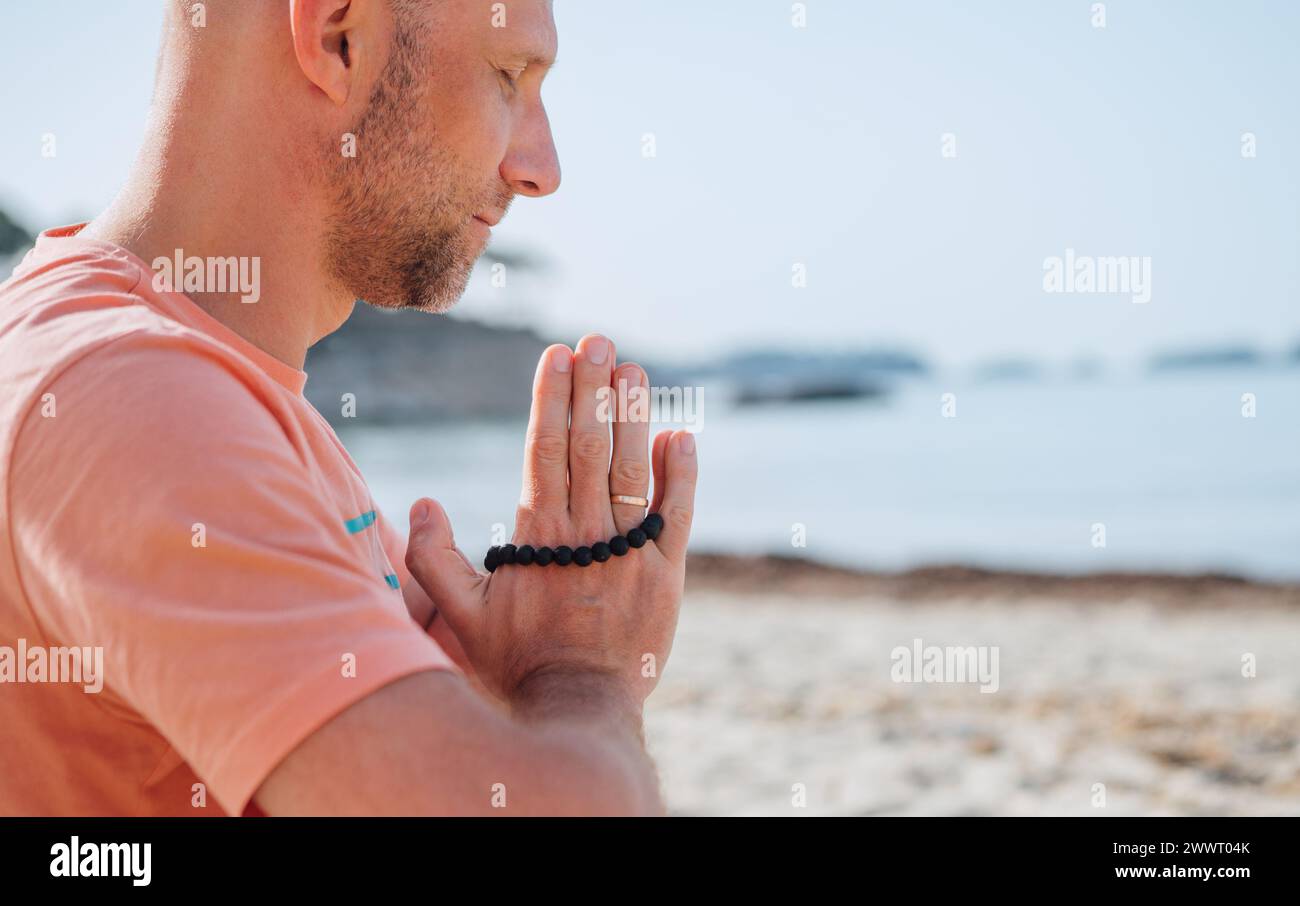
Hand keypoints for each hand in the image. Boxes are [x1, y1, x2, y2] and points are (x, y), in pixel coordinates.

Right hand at [404, 334, 697, 706]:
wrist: (578, 709)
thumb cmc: (515, 663)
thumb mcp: (460, 615)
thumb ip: (434, 559)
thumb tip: (421, 503)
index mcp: (538, 537)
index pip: (544, 450)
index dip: (553, 399)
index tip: (559, 355)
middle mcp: (585, 535)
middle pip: (588, 447)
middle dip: (594, 390)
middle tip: (600, 341)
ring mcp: (629, 552)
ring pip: (631, 470)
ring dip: (634, 417)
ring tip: (635, 371)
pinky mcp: (665, 573)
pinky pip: (676, 513)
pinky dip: (681, 473)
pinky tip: (681, 434)